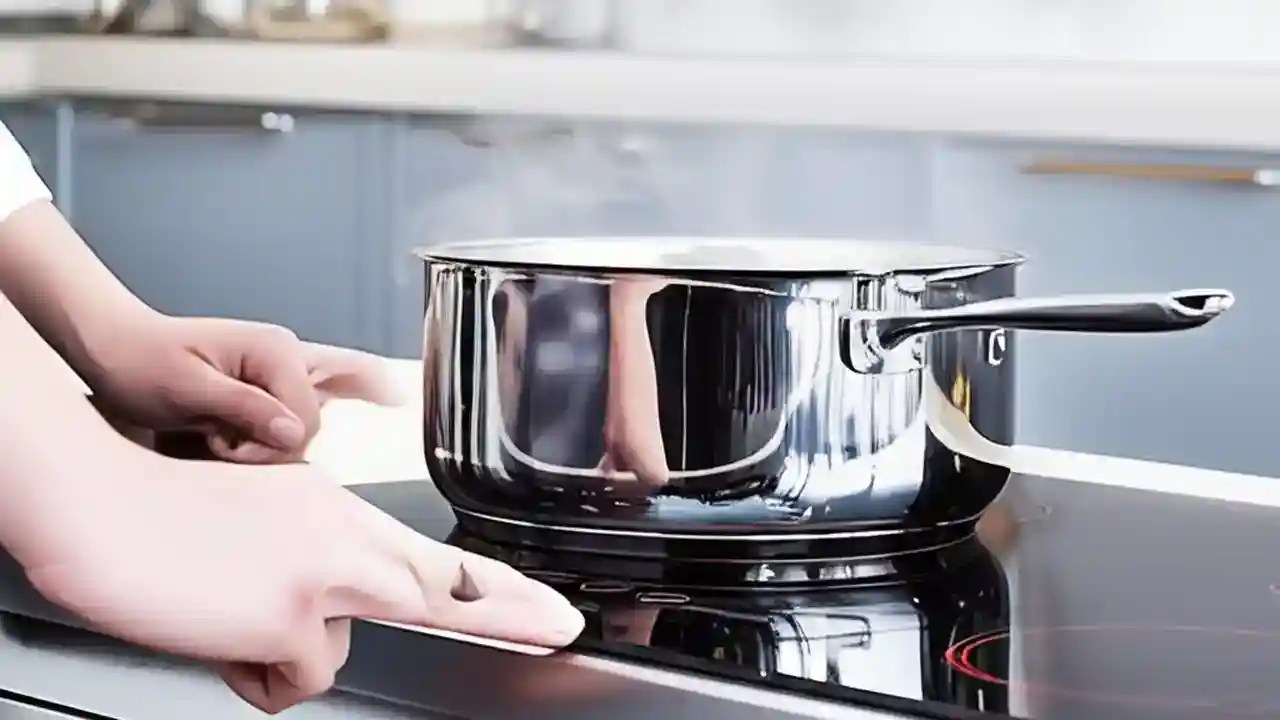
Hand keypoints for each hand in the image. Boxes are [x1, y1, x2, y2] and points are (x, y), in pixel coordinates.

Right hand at [13, 447, 584, 714]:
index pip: (434, 554)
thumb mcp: (262, 525)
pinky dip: (253, 672)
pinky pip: (292, 679)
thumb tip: (324, 624)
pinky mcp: (290, 614)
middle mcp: (342, 534)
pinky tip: (219, 626)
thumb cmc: (163, 513)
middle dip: (507, 614)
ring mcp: (323, 574)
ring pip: (336, 650)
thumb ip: (313, 566)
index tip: (550, 610)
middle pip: (444, 589)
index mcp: (336, 510)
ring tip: (228, 609)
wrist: (101, 502)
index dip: (498, 589)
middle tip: (557, 627)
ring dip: (284, 652)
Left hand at [83, 314, 405, 463]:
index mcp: (276, 349)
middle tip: (220, 439)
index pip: (306, 420)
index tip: (219, 445)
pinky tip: (231, 433)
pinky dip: (266, 438)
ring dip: (266, 444)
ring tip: (220, 432)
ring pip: (306, 426)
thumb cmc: (141, 363)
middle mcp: (291, 354)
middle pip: (313, 424)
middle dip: (270, 447)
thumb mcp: (186, 389)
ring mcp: (285, 370)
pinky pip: (293, 420)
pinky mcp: (274, 386)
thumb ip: (244, 408)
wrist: (114, 346)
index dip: (268, 447)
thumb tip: (295, 434)